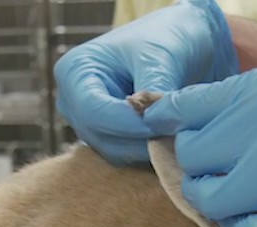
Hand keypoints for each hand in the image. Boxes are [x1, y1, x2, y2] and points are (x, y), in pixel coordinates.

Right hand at [53, 0, 237, 164]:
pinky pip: (127, 157)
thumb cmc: (167, 39)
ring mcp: (89, 124)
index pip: (92, 110)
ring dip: (148, 147)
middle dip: (140, 137)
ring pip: (114, 152)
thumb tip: (153, 121)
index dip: (127, 124)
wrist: (182, 45)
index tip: (163, 124)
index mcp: (75, 71)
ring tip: (180, 132)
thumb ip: (153, 89)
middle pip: (99, 135)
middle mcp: (73, 101)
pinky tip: (174, 139)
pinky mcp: (109, 139)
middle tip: (178, 131)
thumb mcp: (160, 56)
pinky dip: (150, 152)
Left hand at [141, 48, 256, 226]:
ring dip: (220, 203)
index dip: (171, 128)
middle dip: (200, 169)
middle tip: (222, 176)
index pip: (182, 111)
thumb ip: (245, 107)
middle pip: (192, 158)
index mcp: (256, 90)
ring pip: (212, 200)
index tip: (171, 138)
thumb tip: (195, 129)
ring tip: (245, 200)